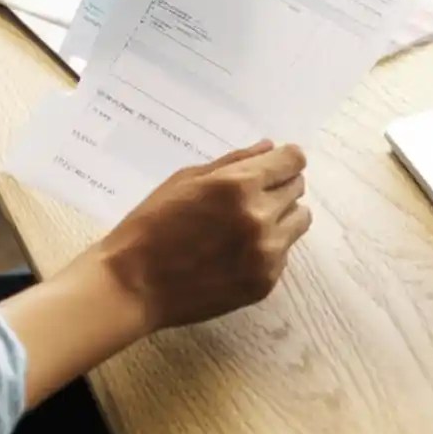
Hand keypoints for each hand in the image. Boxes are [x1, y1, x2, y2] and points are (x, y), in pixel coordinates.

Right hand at [95, 140, 311, 331]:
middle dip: (279, 186)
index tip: (274, 166)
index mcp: (240, 186)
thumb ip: (234, 162)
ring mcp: (267, 253)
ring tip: (247, 225)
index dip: (285, 160)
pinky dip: (269, 248)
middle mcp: (261, 218)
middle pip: (298, 189)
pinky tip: (237, 253)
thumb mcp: (185, 180)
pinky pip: (284, 253)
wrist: (133, 286)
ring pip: (299, 221)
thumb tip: (270, 147)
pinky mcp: (266, 282)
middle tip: (249, 197)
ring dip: (281, 217)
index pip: (294, 160)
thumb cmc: (151, 225)